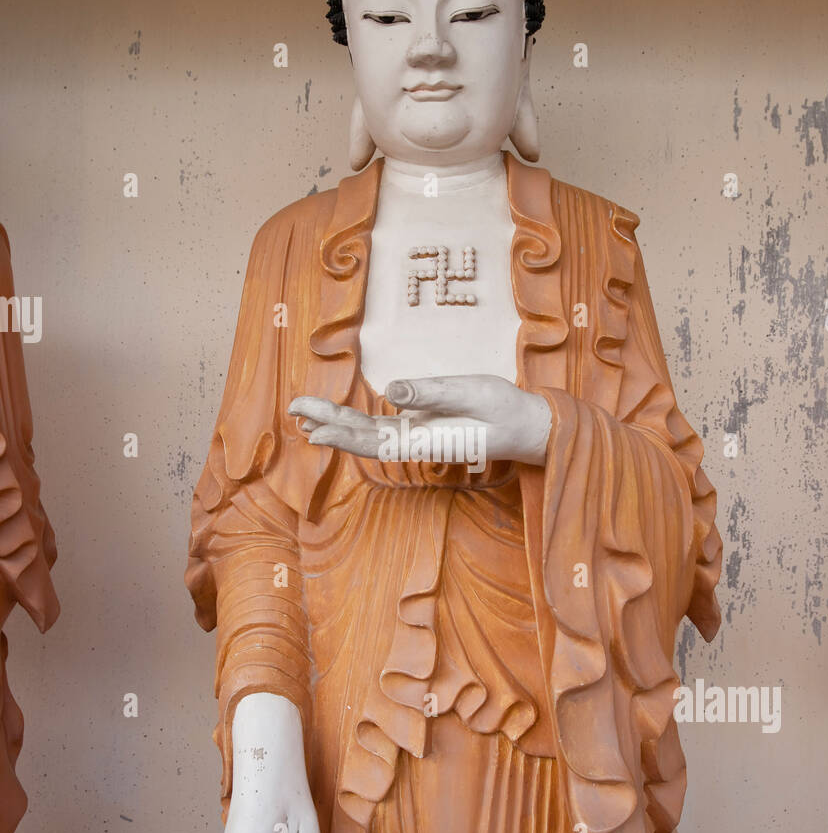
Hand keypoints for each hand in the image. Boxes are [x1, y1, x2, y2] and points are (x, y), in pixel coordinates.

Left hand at [289, 375, 551, 467]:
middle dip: (328, 422)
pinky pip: (381, 425)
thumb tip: (391, 391)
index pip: (375, 441)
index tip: (314, 428)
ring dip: (336, 422)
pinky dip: (356, 419)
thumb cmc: (506, 411)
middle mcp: (415, 441)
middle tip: (293, 408)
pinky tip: (337, 416)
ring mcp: (417, 434)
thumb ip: (433, 393)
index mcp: (426, 440)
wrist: (529, 428)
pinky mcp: (421, 426)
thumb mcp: (473, 393)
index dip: (343, 435)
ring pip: (368, 431)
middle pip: (363, 435)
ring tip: (303, 414)